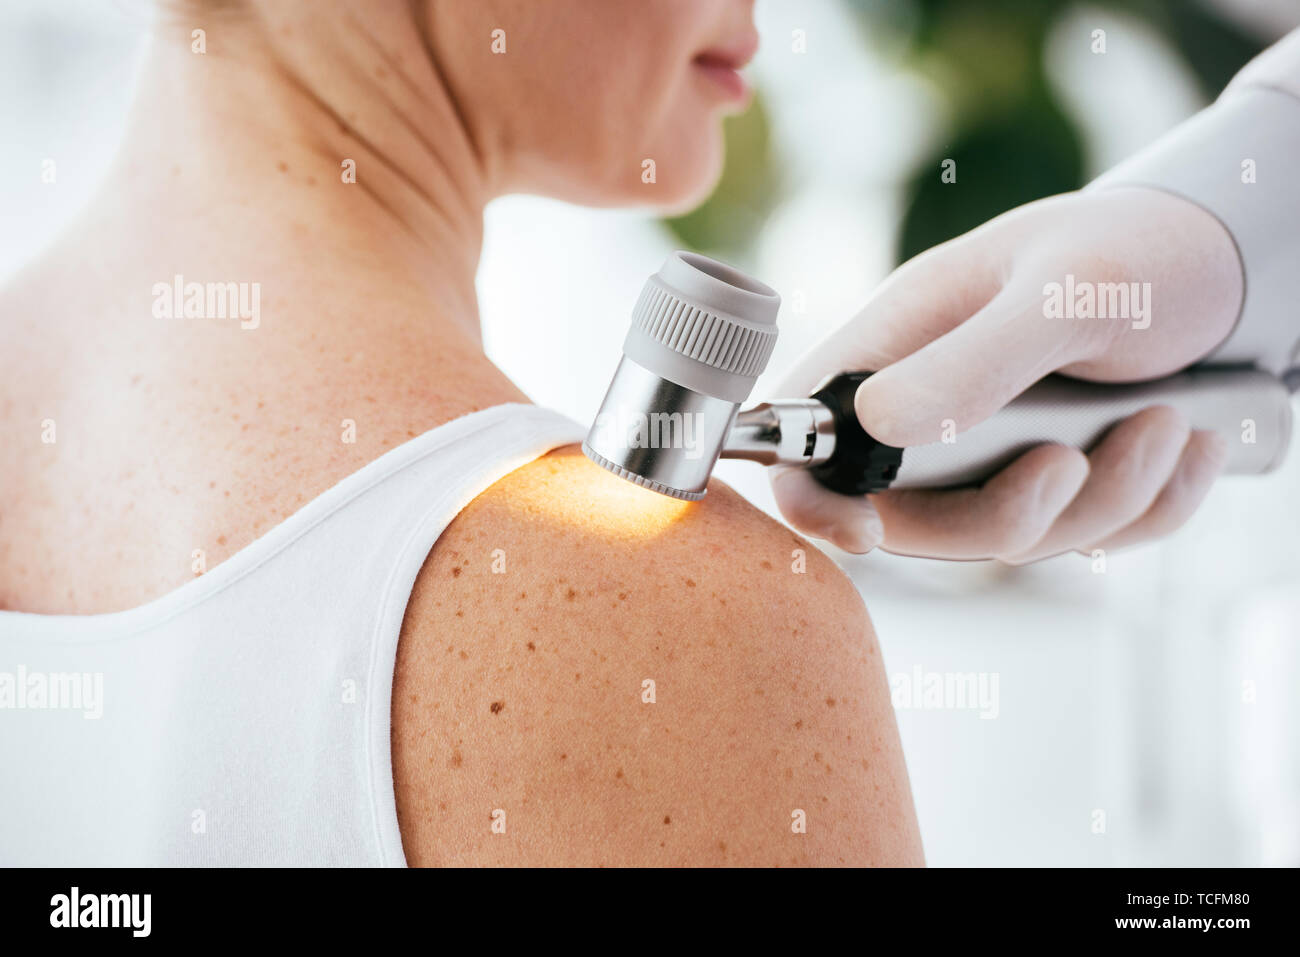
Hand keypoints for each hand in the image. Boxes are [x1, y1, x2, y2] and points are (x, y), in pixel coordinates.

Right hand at [772, 186, 1241, 560]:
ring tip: (1166, 422)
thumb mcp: (1064, 292)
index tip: (861, 532)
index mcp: (901, 345)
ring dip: (1107, 499)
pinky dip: (1152, 506)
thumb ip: (971, 359)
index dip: (807, 493)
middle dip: (1009, 510)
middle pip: (913, 518)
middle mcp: (933, 408)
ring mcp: (996, 453)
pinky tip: (1190, 443)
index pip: (806, 431)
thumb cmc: (1138, 249)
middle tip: (1075, 459)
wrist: (1231, 266)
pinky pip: (1089, 538)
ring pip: (1013, 537)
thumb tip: (869, 426)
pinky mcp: (1061, 481)